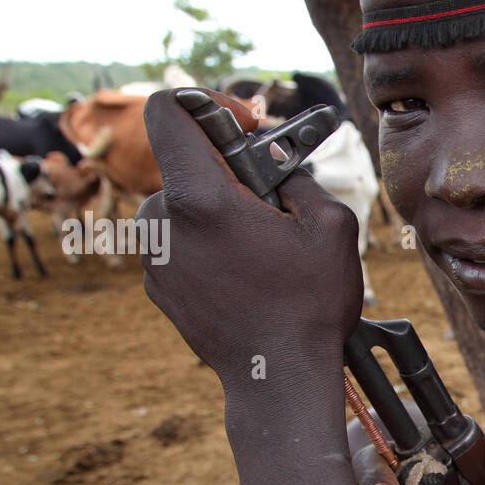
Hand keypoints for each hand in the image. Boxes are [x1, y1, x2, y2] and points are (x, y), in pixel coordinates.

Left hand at [138, 87, 363, 392]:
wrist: (277, 379)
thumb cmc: (309, 306)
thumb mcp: (332, 226)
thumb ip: (298, 177)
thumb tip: (278, 164)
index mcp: (199, 198)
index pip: (167, 110)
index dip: (209, 104)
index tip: (244, 132)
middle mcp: (161, 222)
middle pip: (183, 161)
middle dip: (226, 169)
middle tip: (270, 200)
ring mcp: (153, 256)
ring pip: (181, 202)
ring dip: (217, 208)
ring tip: (260, 245)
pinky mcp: (155, 283)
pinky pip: (178, 240)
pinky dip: (207, 242)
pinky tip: (245, 273)